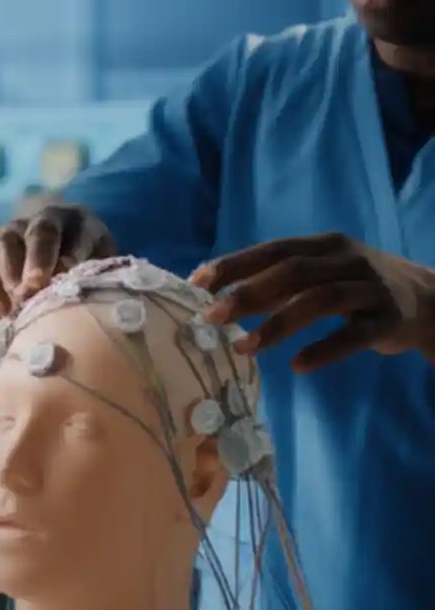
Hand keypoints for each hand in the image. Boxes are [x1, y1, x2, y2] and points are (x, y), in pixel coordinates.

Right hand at [0, 204, 117, 316]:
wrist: (65, 266)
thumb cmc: (91, 272)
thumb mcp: (102, 269)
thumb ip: (96, 277)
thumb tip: (85, 299)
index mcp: (79, 222)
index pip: (77, 231)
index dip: (71, 251)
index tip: (69, 271)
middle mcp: (43, 221)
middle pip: (38, 232)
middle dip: (37, 259)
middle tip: (34, 287)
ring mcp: (13, 235)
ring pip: (4, 244)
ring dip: (10, 274)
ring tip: (19, 303)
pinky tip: (4, 310)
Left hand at [188, 232, 434, 371]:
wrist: (429, 301)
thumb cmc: (356, 287)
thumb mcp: (322, 272)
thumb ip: (278, 279)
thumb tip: (216, 294)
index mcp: (324, 245)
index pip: (273, 250)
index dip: (235, 264)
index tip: (197, 283)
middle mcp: (347, 260)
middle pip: (292, 272)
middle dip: (247, 294)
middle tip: (211, 318)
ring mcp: (370, 289)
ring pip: (320, 301)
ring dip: (278, 324)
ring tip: (245, 348)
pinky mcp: (389, 320)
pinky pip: (354, 335)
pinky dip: (324, 349)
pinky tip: (297, 365)